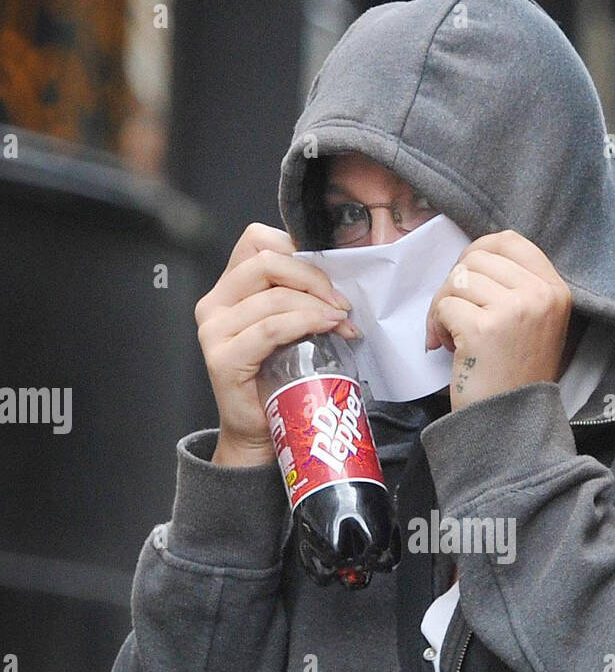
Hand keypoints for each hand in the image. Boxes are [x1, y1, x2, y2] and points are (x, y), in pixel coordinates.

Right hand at [194, 223, 358, 465]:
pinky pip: (270, 328)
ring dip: (317, 306)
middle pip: (266, 261)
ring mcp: (214, 330)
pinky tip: (326, 328)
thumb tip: (342, 279)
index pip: (257, 240)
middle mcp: (215, 304)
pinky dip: (304, 323)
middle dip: (313, 277)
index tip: (329, 274)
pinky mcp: (223, 357)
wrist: (259, 431)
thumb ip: (299, 297)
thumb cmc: (279, 378)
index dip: (297, 249)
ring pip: (273, 296)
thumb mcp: (290, 326)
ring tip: (342, 323)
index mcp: (229, 288)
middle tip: (341, 302)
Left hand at [425, 230, 572, 411]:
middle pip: (477, 258)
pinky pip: (445, 306)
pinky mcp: (484, 328)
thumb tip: (471, 260)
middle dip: (455, 284)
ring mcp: (514, 310)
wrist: (510, 424)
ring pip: (458, 280)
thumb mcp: (534, 324)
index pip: (510, 240)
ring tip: (452, 336)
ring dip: (443, 306)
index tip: (466, 279)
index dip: (478, 251)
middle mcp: (540, 295)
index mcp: (555, 290)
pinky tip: (447, 347)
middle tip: (454, 315)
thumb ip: (515, 288)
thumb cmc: (515, 375)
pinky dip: (436, 326)